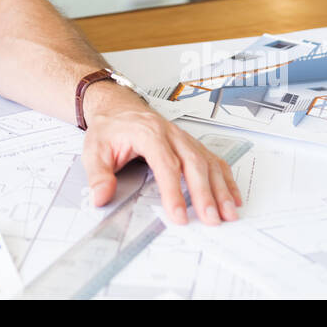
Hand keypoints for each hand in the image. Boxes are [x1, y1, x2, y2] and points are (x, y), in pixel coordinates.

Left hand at [81, 83, 241, 225]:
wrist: (118, 108)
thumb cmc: (110, 128)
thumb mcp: (94, 149)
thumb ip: (98, 174)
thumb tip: (101, 196)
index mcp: (148, 133)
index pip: (165, 164)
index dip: (173, 191)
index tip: (178, 215)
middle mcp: (171, 134)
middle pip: (193, 163)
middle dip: (204, 193)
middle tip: (210, 218)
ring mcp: (184, 138)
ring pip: (208, 162)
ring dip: (220, 188)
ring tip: (228, 212)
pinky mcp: (191, 144)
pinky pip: (214, 159)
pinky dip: (226, 178)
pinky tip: (232, 196)